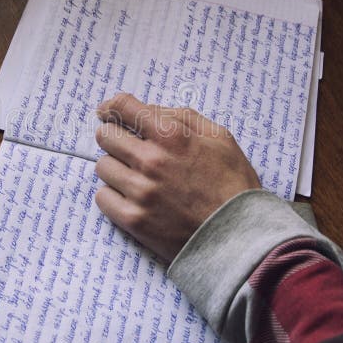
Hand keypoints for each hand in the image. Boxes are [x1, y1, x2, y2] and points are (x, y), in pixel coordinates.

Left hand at [93, 93, 260, 262]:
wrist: (240, 236)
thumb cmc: (232, 184)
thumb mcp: (219, 137)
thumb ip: (182, 118)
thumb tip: (147, 111)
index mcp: (172, 136)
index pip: (123, 107)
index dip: (112, 106)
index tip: (107, 111)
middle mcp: (152, 161)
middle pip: (105, 136)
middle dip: (115, 137)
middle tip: (128, 147)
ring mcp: (140, 192)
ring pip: (103, 167)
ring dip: (116, 168)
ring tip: (137, 177)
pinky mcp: (134, 220)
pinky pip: (102, 197)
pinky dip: (114, 195)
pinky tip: (133, 197)